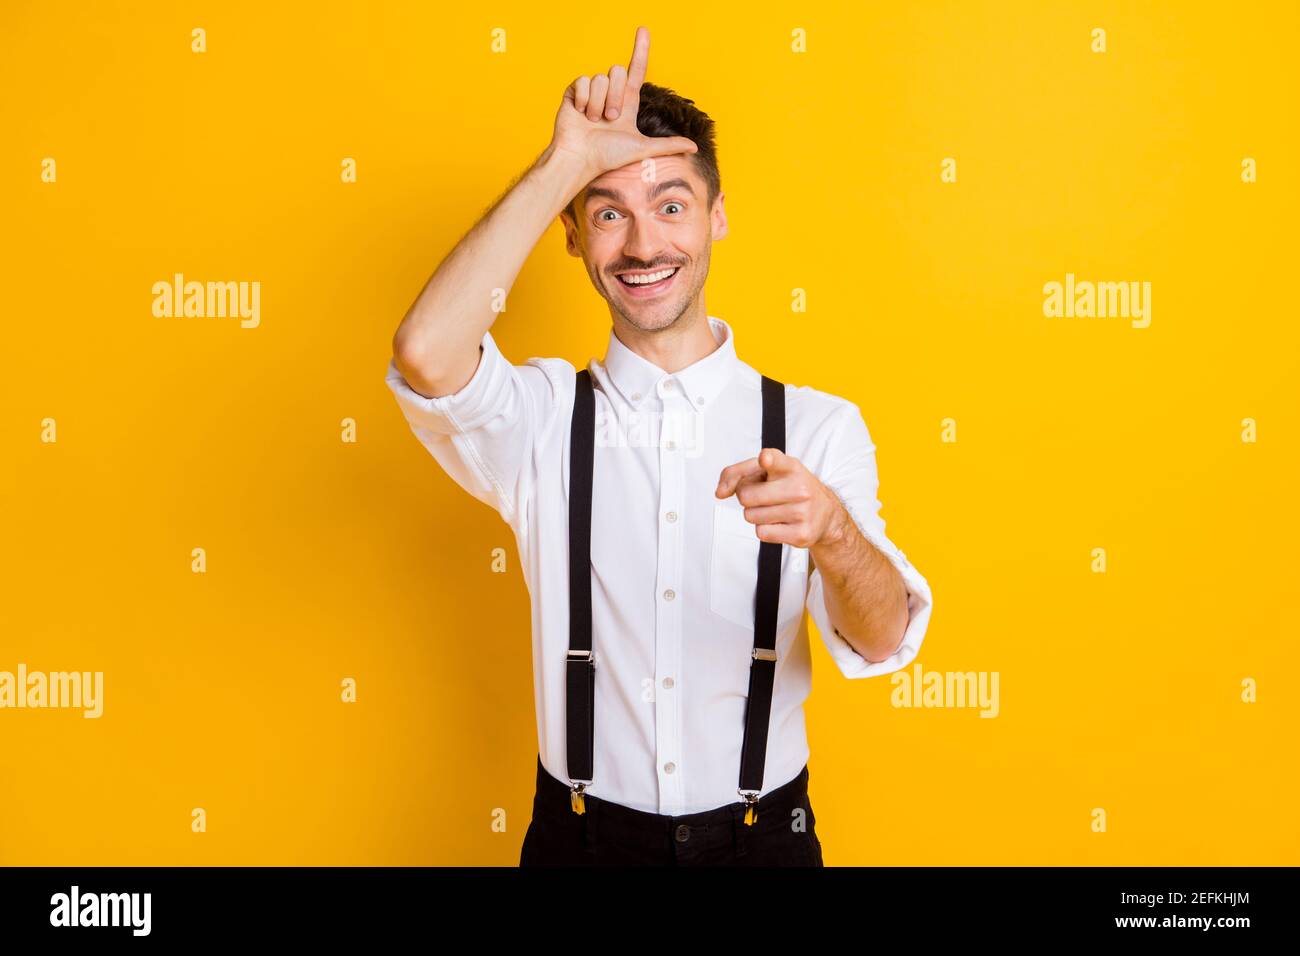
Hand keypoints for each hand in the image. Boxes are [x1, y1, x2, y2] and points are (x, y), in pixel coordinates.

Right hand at [549, 26, 698, 182]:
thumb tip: (695, 148)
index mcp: (626, 102)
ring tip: (593, 120)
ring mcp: (591, 93)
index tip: (643, 29)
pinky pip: (582, 80)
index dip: (640, 49)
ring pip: (600, 77)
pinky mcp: (574, 93)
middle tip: (610, 119)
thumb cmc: (608, 157)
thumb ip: (667, 145)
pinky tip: (580, 113)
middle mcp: (609, 94)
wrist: (581, 159)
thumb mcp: (642, 148)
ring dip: (598, 103)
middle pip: (617, 71)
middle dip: (615, 96)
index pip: (636, 69)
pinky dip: (582, 99)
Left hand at [715, 449, 849, 547]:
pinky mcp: (800, 533)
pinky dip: (765, 529)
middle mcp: (799, 487)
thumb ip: (739, 473)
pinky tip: (780, 522)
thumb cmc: (793, 488)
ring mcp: (801, 511)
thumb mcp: (771, 471)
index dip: (768, 460)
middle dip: (747, 498)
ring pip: (751, 516)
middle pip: (746, 495)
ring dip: (756, 515)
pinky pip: (761, 532)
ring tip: (774, 509)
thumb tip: (720, 491)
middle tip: (763, 496)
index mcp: (790, 467)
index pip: (775, 460)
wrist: (826, 514)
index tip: (764, 459)